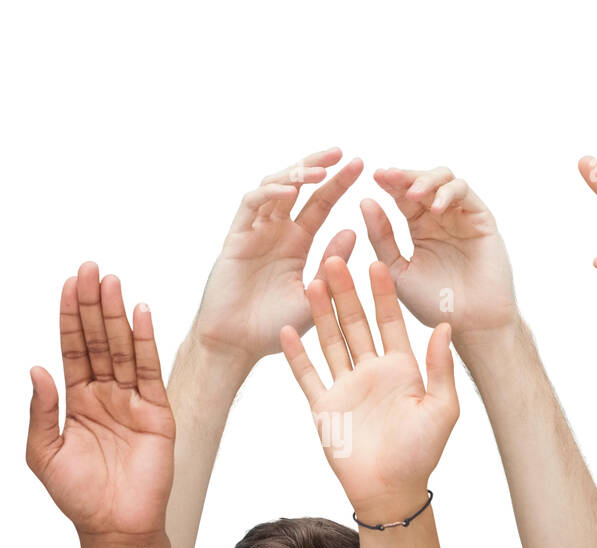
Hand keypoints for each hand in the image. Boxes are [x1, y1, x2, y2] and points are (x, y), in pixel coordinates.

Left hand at [27, 262, 173, 539]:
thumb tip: (37, 368)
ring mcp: (132, 401)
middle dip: (92, 305)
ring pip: (121, 348)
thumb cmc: (77, 496)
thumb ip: (40, 411)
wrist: (113, 526)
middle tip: (90, 269)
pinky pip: (149, 371)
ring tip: (112, 282)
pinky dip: (145, 342)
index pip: (71, 349)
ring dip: (116, 315)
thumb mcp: (44, 453)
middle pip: (96, 340)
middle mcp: (104, 394)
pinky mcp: (157, 412)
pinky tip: (140, 314)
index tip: (67, 284)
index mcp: (76, 401)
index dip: (68, 317)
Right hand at [192, 148, 362, 363]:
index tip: (361, 166)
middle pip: (297, 186)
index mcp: (297, 243)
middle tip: (341, 153)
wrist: (237, 345)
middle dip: (317, 165)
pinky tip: (289, 190)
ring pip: (274, 187)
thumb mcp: (315, 295)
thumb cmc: (274, 327)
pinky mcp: (236, 237)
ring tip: (318, 171)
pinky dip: (269, 193)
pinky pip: (251, 205)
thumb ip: (333, 264)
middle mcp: (276, 232)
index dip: (339, 183)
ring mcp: (254, 232)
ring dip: (295, 174)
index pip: (320, 203)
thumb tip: (354, 231)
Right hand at [280, 257, 457, 521]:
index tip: (377, 263)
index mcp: (402, 369)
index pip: (390, 322)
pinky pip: (306, 375)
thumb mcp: (442, 409)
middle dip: (346, 291)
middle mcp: (371, 372)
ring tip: (311, 280)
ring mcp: (345, 387)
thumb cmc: (421, 454)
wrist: (390, 491)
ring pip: (330, 340)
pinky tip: (287, 329)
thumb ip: (440, 368)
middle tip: (336, 257)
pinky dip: (296, 353)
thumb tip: (445, 326)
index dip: (383, 294)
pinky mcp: (323, 406)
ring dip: (321, 312)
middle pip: (355, 323)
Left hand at [360, 167, 517, 338]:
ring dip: (426, 181)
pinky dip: (449, 194)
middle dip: (405, 176)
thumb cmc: (433, 303)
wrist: (469, 324)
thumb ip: (381, 237)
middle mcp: (441, 218)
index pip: (402, 196)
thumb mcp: (397, 270)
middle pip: (423, 181)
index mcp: (419, 228)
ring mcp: (462, 217)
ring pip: (445, 180)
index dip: (389, 183)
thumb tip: (364, 201)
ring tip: (412, 195)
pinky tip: (434, 208)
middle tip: (388, 176)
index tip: (372, 177)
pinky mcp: (482, 220)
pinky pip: (466, 194)